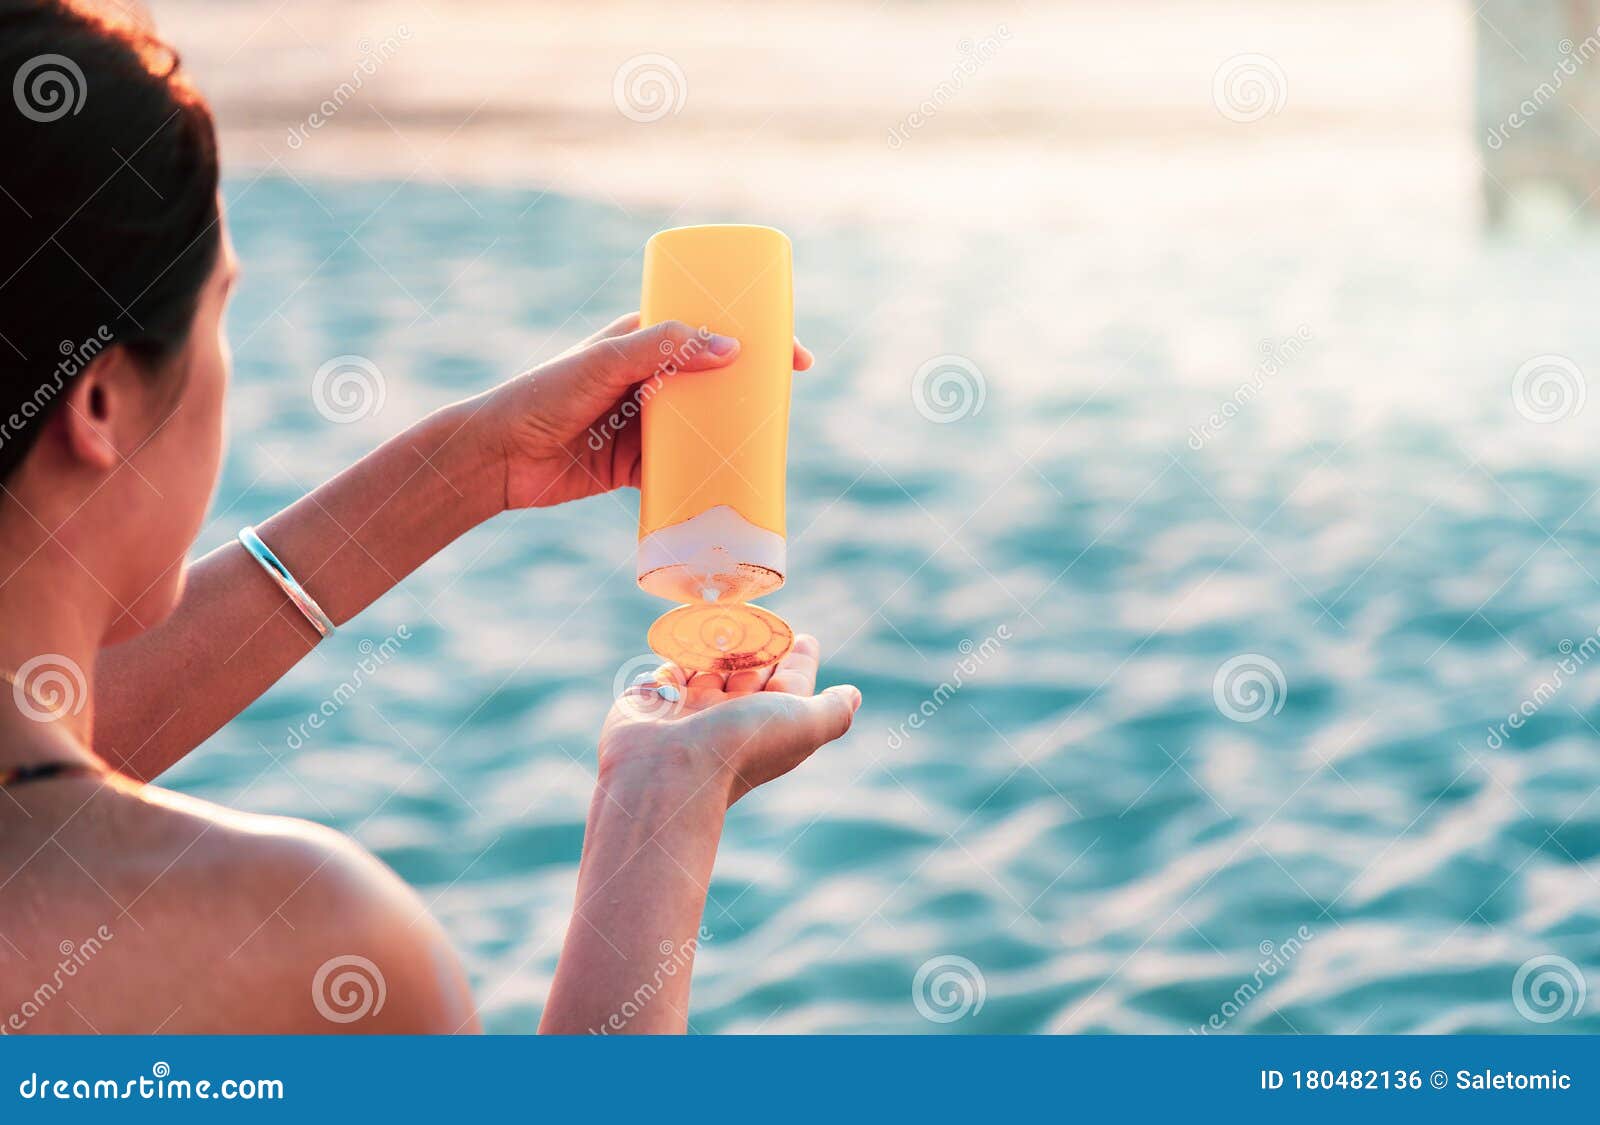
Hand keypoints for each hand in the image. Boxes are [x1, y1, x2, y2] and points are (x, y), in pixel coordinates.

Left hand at [477, 313, 813, 510]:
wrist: (499, 457)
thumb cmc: (545, 394)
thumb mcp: (606, 362)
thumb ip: (664, 349)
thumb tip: (732, 348)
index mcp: (643, 340)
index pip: (710, 328)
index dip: (755, 337)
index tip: (793, 355)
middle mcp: (649, 380)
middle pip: (716, 381)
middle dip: (754, 390)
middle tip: (790, 400)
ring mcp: (645, 425)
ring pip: (704, 428)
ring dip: (735, 436)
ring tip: (772, 445)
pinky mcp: (637, 468)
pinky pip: (683, 472)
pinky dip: (707, 478)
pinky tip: (735, 486)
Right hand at [599, 634, 860, 807]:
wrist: (666, 771)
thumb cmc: (741, 745)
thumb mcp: (804, 725)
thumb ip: (831, 710)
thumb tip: (853, 695)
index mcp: (769, 723)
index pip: (790, 683)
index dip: (800, 659)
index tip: (805, 639)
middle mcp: (732, 718)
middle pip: (750, 672)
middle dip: (758, 646)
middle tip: (759, 617)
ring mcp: (692, 709)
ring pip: (711, 667)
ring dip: (718, 644)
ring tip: (724, 618)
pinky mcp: (653, 700)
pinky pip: (671, 668)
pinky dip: (680, 652)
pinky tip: (687, 636)